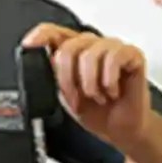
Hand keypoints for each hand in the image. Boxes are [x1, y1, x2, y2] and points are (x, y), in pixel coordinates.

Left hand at [21, 23, 151, 149]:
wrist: (120, 130)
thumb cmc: (96, 112)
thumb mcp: (65, 95)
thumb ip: (53, 76)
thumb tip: (44, 63)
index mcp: (73, 51)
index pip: (52, 32)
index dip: (40, 36)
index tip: (29, 46)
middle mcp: (91, 45)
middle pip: (68, 47)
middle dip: (68, 79)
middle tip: (77, 98)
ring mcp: (112, 47)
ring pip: (90, 54)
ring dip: (90, 84)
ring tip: (97, 96)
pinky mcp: (132, 55)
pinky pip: (114, 58)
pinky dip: (109, 81)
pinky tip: (111, 91)